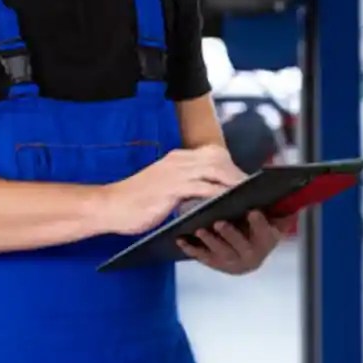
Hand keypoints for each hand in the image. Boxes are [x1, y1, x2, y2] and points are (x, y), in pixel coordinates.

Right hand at [98, 145, 246, 235]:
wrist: (109, 206)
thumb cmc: (135, 202)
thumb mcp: (163, 188)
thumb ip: (184, 186)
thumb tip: (208, 196)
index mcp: (176, 158)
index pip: (213, 155)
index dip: (231, 167)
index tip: (245, 182)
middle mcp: (178, 160)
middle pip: (219, 159)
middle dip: (238, 174)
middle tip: (253, 192)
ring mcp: (175, 172)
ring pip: (216, 170)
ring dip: (234, 184)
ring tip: (248, 198)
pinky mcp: (172, 188)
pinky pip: (205, 188)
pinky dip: (221, 195)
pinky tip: (230, 206)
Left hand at [176, 211, 289, 274]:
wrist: (248, 249)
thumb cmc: (258, 226)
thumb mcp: (273, 218)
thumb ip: (281, 209)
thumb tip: (296, 194)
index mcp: (267, 241)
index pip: (266, 233)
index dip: (260, 224)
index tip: (253, 212)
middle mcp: (252, 256)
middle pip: (242, 246)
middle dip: (231, 235)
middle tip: (219, 222)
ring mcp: (233, 262)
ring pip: (221, 254)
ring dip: (210, 242)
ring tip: (199, 229)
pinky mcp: (216, 264)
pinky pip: (203, 257)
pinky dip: (191, 249)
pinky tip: (181, 239)